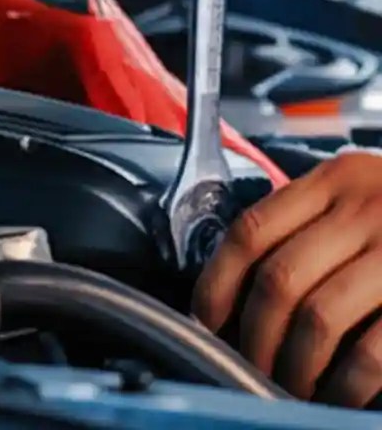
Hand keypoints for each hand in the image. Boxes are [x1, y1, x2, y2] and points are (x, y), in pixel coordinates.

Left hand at [193, 151, 381, 405]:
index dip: (216, 284)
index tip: (207, 321)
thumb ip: (309, 224)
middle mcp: (370, 206)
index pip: (250, 231)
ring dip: (295, 365)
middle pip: (279, 280)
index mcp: (338, 179)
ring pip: (319, 318)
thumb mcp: (363, 197)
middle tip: (249, 366)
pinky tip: (338, 394)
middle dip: (254, 337)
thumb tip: (231, 293)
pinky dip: (346, 382)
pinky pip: (373, 350)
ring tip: (289, 386)